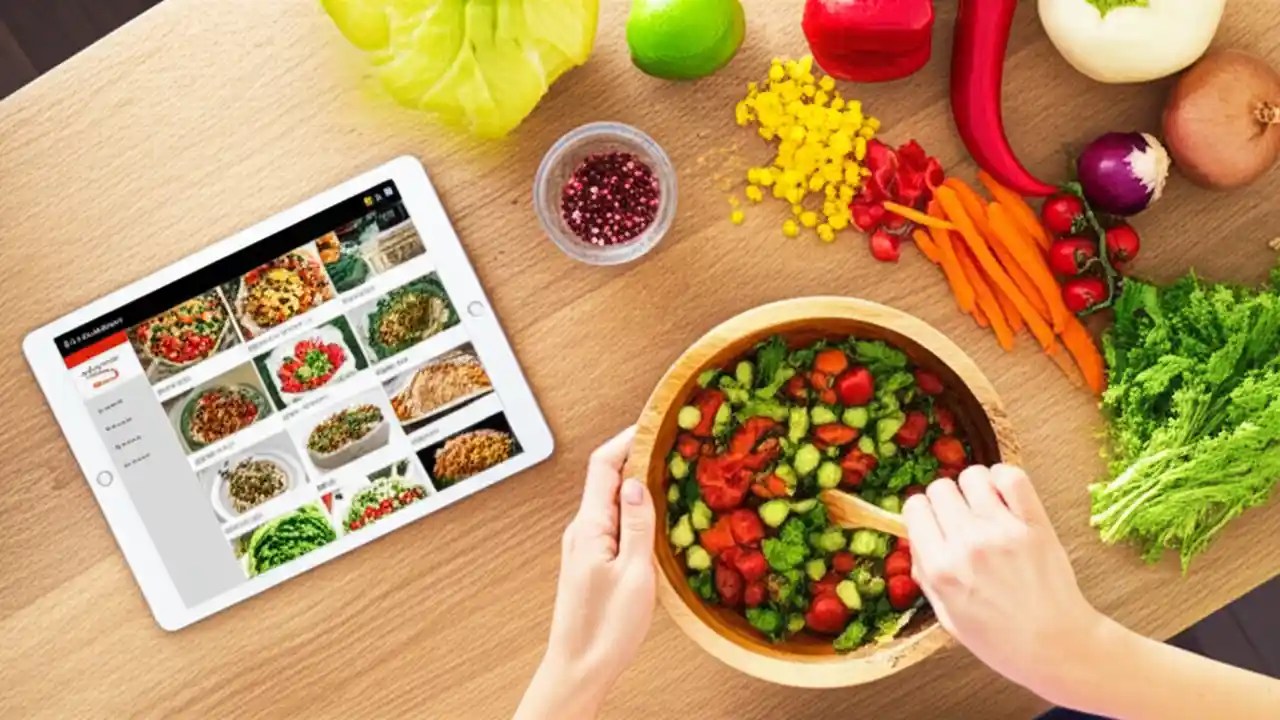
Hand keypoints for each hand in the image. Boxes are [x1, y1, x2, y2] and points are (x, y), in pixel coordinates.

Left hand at [515, 427, 655, 719]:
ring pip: (612, 500)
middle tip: (674, 445)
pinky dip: (635, 509)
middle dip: (639, 456)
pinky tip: (657, 515)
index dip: (628, 438)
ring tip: (672, 473)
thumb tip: (637, 481)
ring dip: (638, 483)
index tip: (656, 423)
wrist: (579, 668)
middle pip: (608, 477)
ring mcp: (585, 545)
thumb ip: (636, 525)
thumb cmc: (606, 629)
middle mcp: (582, 529)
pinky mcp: (592, 561)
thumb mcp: (634, 574)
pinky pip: (614, 521)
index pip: (603, 464)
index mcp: (589, 526)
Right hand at [902, 464, 1104, 699]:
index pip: (914, 508)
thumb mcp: (948, 617)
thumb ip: (927, 576)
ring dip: (973, 488)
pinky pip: (1012, 477)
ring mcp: (1002, 531)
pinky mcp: (1034, 524)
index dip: (922, 513)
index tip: (933, 523)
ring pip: (972, 476)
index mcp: (941, 568)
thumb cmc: (1001, 640)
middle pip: (940, 488)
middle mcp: (967, 544)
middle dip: (945, 500)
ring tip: (984, 506)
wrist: (1056, 647)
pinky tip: (1004, 495)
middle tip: (959, 518)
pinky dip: (1004, 478)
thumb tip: (918, 540)